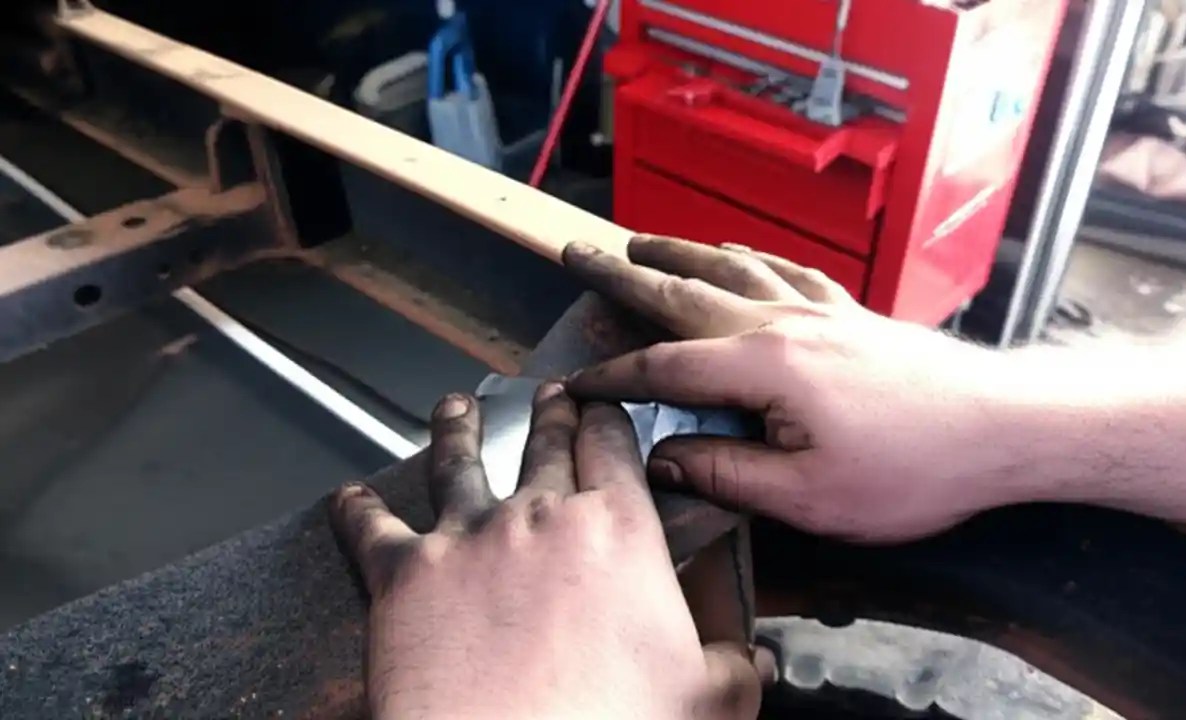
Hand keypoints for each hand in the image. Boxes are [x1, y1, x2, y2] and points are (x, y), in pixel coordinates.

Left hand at [330, 385, 761, 719]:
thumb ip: (732, 660)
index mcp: (617, 529)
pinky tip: (348, 497)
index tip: (605, 407)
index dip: (609, 419)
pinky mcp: (400, 575)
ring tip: (455, 406)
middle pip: (544, 442)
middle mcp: (538, 515)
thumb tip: (753, 651)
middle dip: (551, 411)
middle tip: (552, 394)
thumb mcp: (712, 698)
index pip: (614, 446)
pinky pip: (370, 528)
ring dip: (457, 428)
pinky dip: (356, 509)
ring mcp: (465, 537)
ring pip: (458, 461)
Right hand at [563, 236, 1018, 541]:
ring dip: (679, 253)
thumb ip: (728, 473)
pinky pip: (786, 269)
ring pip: (733, 268)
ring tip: (640, 243)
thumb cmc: (915, 470)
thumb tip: (664, 458)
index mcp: (765, 369)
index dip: (614, 379)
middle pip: (685, 292)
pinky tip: (737, 251)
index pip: (665, 368)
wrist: (1004, 428)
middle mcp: (785, 324)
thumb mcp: (811, 497)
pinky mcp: (851, 313)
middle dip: (623, 276)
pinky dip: (750, 256)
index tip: (575, 387)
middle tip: (578, 257)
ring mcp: (820, 311)